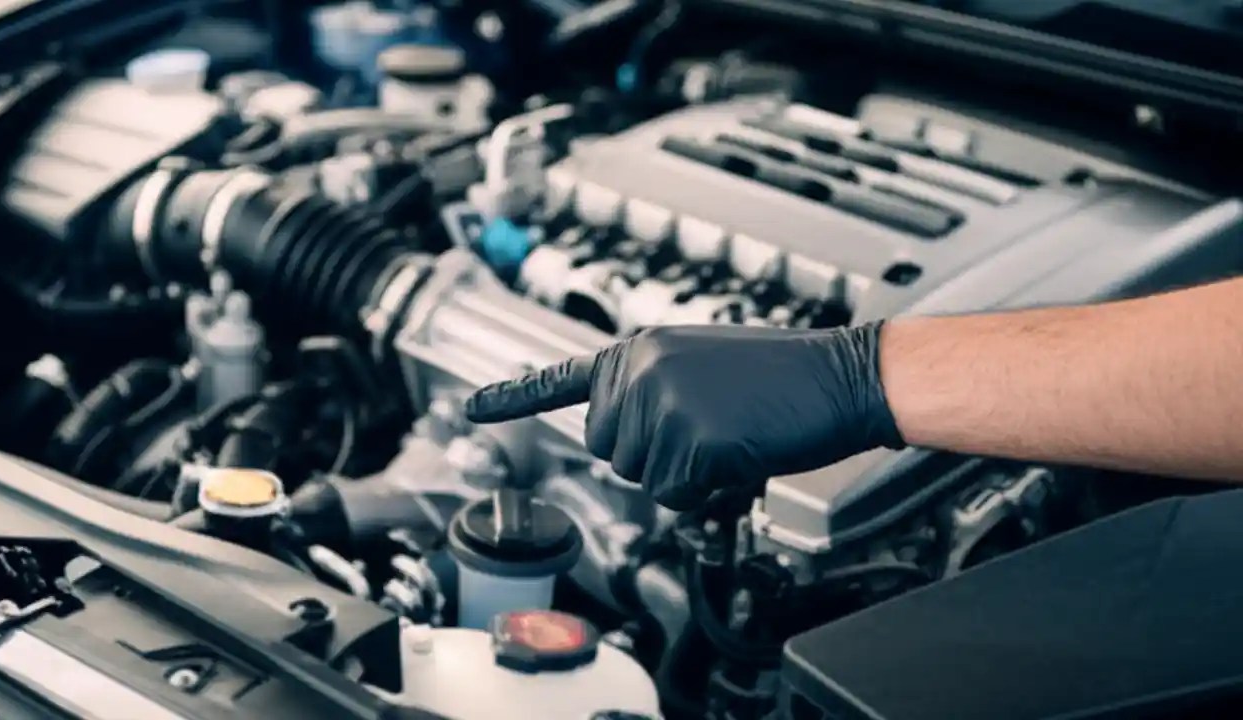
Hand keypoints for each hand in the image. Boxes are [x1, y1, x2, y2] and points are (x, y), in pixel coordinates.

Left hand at [464, 323, 903, 509]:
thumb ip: (652, 393)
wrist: (844, 375)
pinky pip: (676, 496)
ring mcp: (659, 404)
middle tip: (710, 430)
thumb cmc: (785, 376)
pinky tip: (739, 452)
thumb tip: (622, 439)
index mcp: (641, 348)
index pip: (565, 379)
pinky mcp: (685, 440)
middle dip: (654, 457)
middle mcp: (638, 371)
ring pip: (642, 479)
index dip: (515, 398)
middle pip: (609, 451)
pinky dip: (707, 490)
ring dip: (685, 474)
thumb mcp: (703, 367)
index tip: (471, 409)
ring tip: (731, 434)